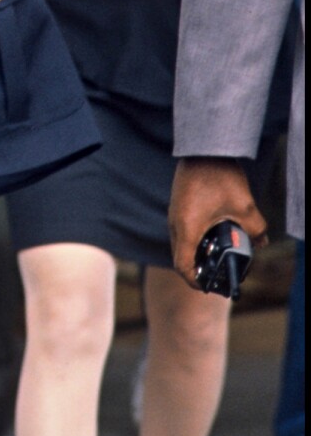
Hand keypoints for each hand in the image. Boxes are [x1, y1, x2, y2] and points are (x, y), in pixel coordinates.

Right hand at [169, 157, 267, 288]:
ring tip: (220, 255)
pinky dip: (195, 239)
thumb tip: (261, 242)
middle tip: (219, 274)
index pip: (183, 266)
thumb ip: (256, 229)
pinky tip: (214, 234)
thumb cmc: (219, 176)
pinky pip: (183, 231)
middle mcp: (175, 223)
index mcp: (187, 228)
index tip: (209, 286)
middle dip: (199, 269)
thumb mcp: (245, 206)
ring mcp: (174, 213)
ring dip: (197, 253)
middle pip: (181, 257)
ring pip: (181, 243)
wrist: (202, 149)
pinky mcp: (178, 206)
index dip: (195, 282)